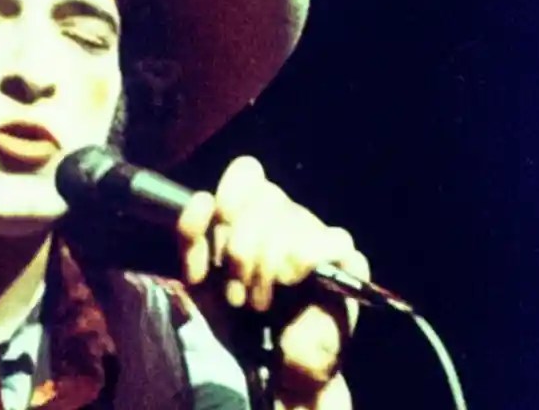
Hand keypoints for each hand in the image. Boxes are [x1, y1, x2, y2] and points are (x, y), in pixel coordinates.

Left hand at [176, 156, 369, 409]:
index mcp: (254, 213)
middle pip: (262, 201)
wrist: (272, 366)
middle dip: (238, 251)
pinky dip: (298, 263)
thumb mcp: (200, 279)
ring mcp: (319, 234)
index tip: (220, 231)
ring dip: (263, 270)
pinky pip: (324, 239)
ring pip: (287, 223)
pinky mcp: (348, 259)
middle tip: (236, 292)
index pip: (248, 172)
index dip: (231, 196)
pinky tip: (291, 285)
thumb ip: (190, 238)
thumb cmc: (238, 319)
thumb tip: (203, 199)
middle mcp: (288, 216)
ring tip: (259, 302)